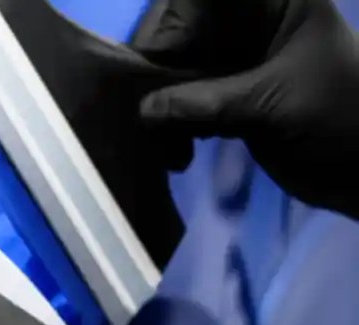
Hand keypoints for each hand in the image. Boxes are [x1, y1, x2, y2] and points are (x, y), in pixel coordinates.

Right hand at [132, 0, 358, 219]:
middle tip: (145, 108)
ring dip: (161, 103)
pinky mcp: (231, 98)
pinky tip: (174, 150)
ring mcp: (240, 63)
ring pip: (179, 69)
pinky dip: (174, 124)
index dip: (172, 22)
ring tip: (161, 140)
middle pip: (184, 31)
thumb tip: (143, 111)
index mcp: (276, 4)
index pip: (202, 0)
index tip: (154, 64)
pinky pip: (187, 101)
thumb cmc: (339, 118)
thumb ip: (206, 102)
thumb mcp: (273, 104)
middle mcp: (252, 25)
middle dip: (159, 68)